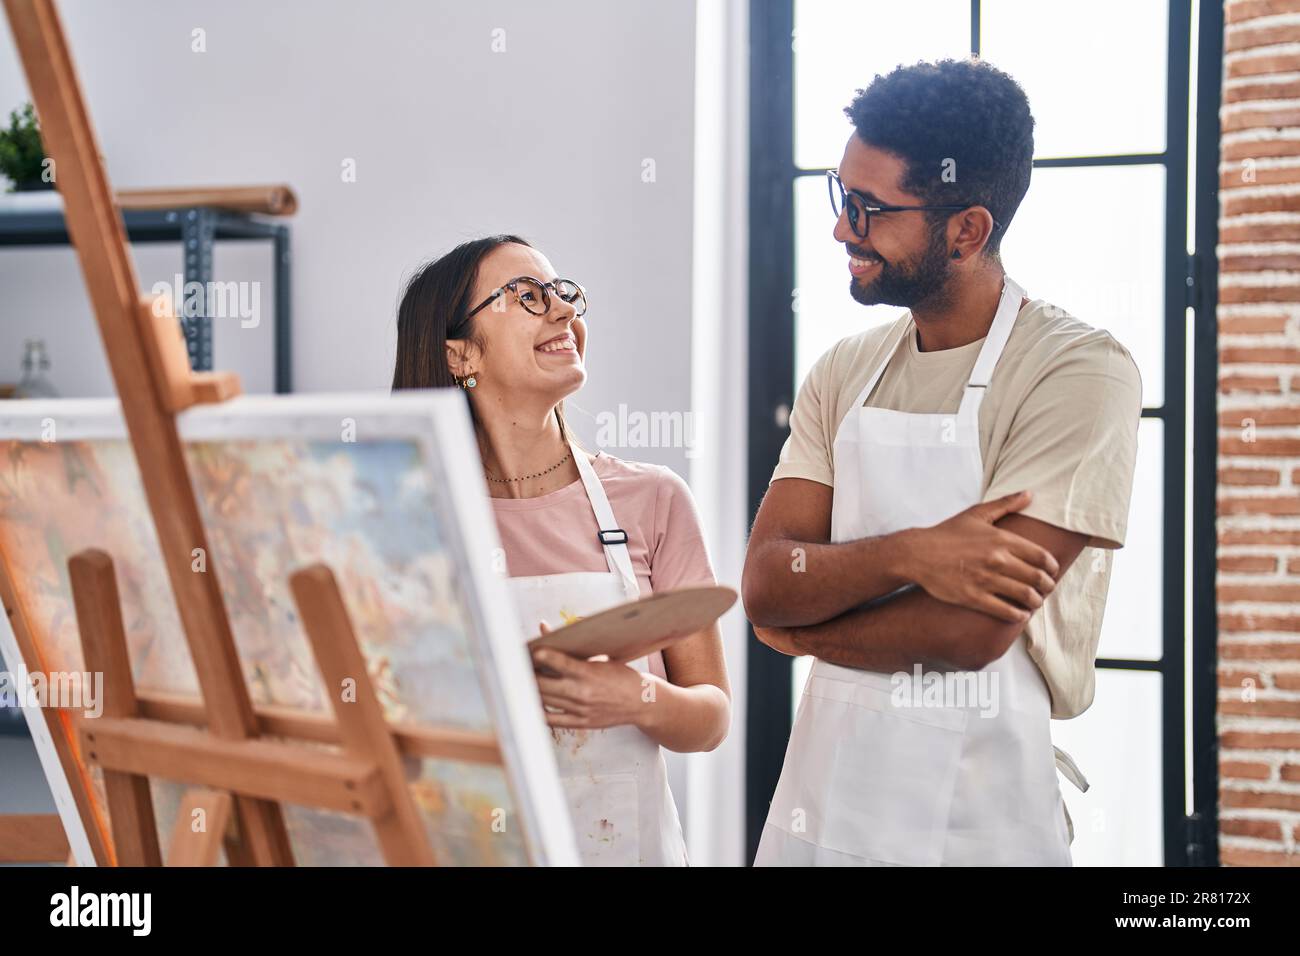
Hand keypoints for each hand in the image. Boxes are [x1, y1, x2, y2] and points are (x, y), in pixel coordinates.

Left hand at [530, 644, 653, 730]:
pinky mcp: (580, 722)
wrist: (641, 702)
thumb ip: (572, 646)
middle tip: (519, 665)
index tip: (530, 650)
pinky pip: (551, 720)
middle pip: (543, 684)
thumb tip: (545, 628)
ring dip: (530, 689)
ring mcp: (580, 709)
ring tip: (522, 680)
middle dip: (527, 674)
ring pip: (543, 700)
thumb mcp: (601, 657)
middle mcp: (582, 692)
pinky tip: (533, 700)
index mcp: (589, 673)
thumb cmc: (620, 676)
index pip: (560, 663)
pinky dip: (538, 710)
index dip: (541, 656)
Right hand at [899, 491, 1059, 622]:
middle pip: (1038, 578)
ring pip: (1026, 596)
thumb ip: (1006, 503)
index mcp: (1002, 539)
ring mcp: (986, 580)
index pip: (1042, 557)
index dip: (1052, 567)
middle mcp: (997, 560)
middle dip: (1048, 586)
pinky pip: (1005, 611)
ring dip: (1036, 602)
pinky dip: (1018, 616)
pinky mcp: (973, 598)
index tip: (1052, 571)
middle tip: (1046, 589)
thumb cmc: (947, 533)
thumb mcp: (976, 514)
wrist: (917, 553)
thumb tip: (1029, 494)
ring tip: (1034, 602)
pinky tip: (1020, 615)